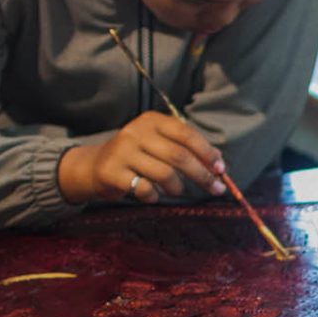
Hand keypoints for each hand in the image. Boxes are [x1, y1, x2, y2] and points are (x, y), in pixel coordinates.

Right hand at [58, 112, 226, 204]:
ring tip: (176, 190)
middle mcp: (135, 132)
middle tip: (216, 188)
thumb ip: (187, 148)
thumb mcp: (160, 144)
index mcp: (151, 121)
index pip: (186, 134)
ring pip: (164, 174)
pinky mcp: (111, 172)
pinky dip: (154, 196)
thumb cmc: (138, 156)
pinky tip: (151, 194)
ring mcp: (121, 152)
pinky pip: (144, 188)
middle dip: (202, 175)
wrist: (96, 165)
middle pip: (179, 156)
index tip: (221, 169)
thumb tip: (219, 161)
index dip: (207, 152)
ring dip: (177, 187)